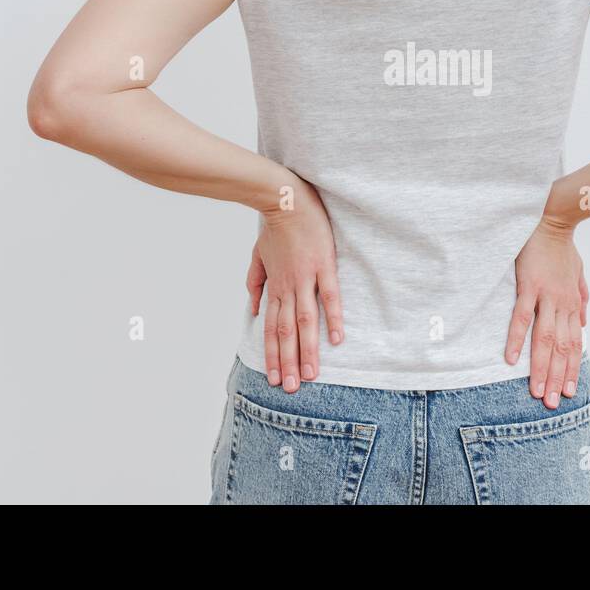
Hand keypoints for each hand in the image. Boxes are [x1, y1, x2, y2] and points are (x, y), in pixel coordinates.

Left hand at [249, 174, 341, 392]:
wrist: (285, 201)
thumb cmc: (273, 229)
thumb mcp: (257, 257)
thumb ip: (254, 284)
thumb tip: (252, 310)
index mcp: (274, 287)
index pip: (270, 329)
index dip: (272, 355)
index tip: (274, 378)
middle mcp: (288, 288)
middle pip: (286, 332)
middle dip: (288, 362)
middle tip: (291, 389)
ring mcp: (306, 278)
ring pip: (306, 321)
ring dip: (307, 350)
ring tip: (311, 374)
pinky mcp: (324, 266)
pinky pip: (330, 296)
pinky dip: (333, 318)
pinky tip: (337, 339)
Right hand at [505, 217, 587, 408]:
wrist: (552, 220)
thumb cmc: (562, 248)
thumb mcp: (579, 273)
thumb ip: (582, 297)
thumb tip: (585, 321)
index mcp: (573, 304)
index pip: (574, 344)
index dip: (572, 368)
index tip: (570, 391)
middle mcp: (562, 305)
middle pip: (561, 348)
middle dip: (558, 377)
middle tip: (553, 403)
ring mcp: (545, 297)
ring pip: (544, 339)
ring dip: (541, 367)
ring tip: (537, 391)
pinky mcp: (528, 287)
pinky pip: (521, 318)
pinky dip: (515, 339)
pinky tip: (509, 358)